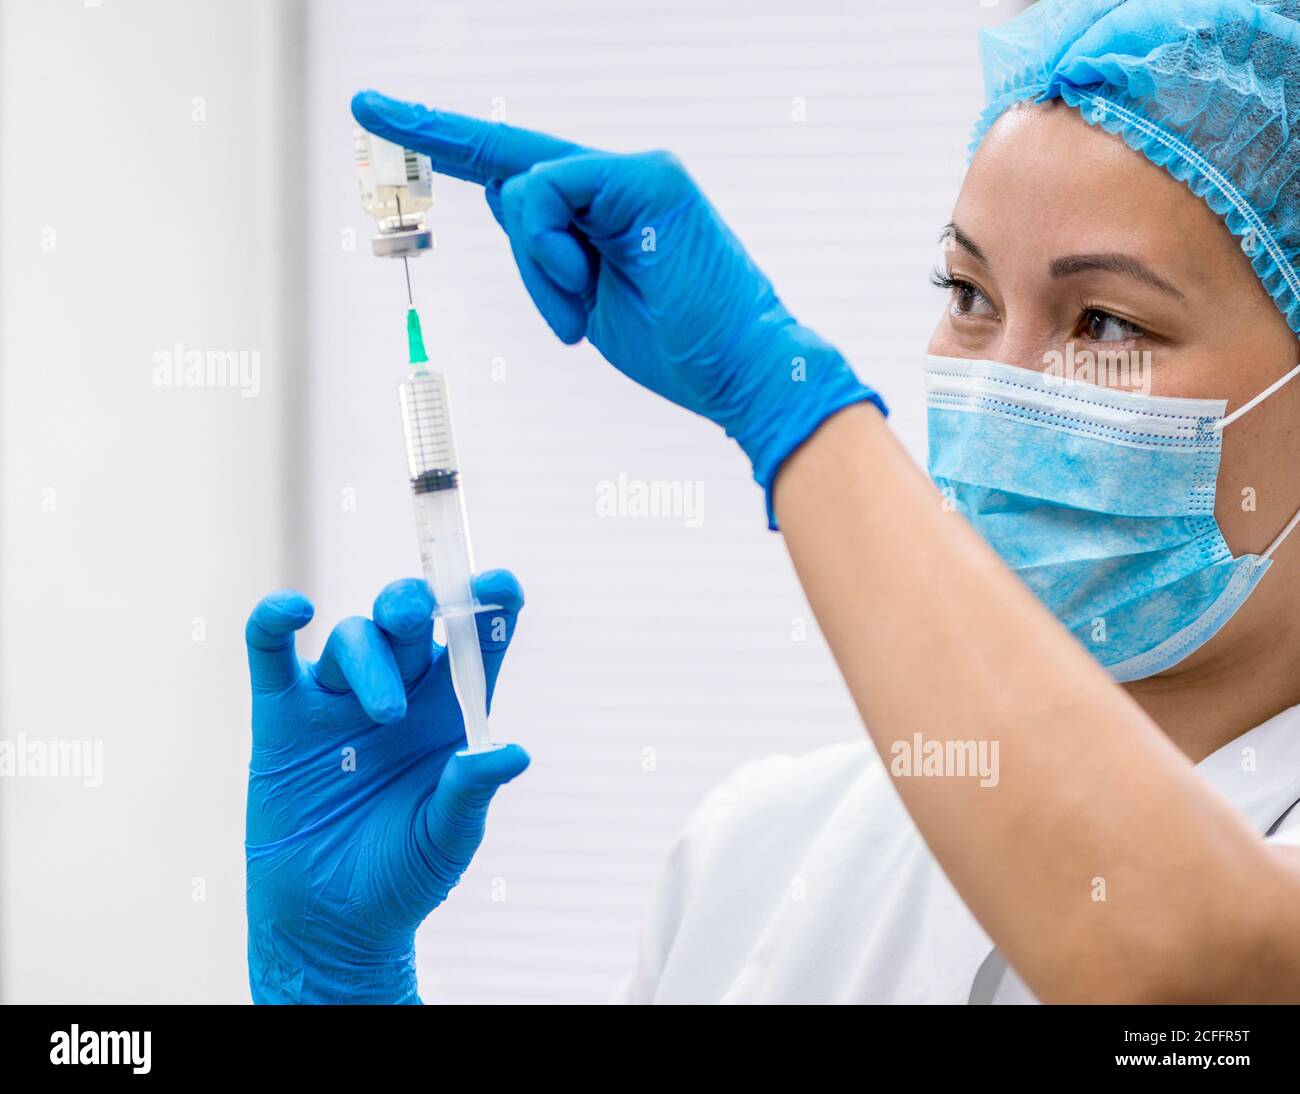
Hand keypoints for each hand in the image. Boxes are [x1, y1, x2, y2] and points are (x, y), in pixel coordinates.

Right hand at [244, 571, 527, 1004]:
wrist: (330, 923)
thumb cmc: (402, 878)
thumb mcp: (446, 838)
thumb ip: (471, 791)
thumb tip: (513, 752)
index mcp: (450, 713)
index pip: (476, 643)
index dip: (491, 605)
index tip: (500, 585)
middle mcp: (399, 695)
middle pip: (408, 621)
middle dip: (413, 604)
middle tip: (419, 617)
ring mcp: (338, 702)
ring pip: (352, 639)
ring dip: (368, 660)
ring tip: (385, 715)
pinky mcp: (283, 718)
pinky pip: (271, 654)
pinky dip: (274, 622)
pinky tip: (293, 609)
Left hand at [352, 90, 885, 524]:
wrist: (739, 370)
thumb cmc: (675, 348)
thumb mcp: (587, 302)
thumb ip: (547, 251)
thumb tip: (508, 198)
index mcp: (607, 213)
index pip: (517, 170)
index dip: (449, 142)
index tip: (383, 114)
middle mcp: (620, 182)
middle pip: (510, 167)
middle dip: (434, 136)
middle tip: (365, 105)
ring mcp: (635, 173)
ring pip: (525, 186)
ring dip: (534, 264)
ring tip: (577, 309)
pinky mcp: (647, 175)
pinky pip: (551, 189)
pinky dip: (548, 244)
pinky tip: (580, 281)